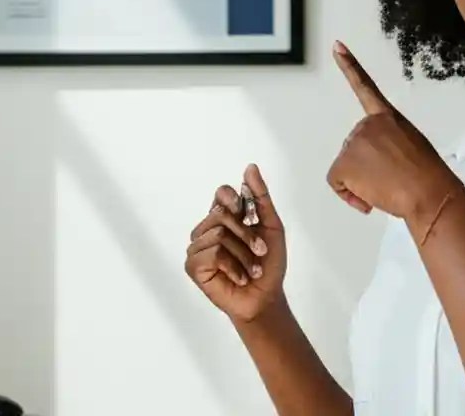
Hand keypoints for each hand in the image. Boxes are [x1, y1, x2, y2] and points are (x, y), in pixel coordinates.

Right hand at [185, 164, 287, 323]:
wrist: (266, 297)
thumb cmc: (268, 264)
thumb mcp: (271, 226)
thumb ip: (261, 197)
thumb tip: (250, 167)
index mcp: (224, 217)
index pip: (222, 193)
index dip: (234, 200)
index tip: (248, 214)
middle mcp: (208, 228)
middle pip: (221, 214)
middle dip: (247, 235)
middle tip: (260, 252)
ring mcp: (198, 247)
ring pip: (218, 234)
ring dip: (243, 255)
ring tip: (251, 270)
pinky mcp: (192, 265)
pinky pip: (212, 253)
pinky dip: (233, 266)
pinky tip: (239, 277)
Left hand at [328, 41, 455, 218]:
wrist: (429, 193)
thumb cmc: (429, 179)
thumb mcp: (413, 149)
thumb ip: (390, 145)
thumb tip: (375, 166)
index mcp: (389, 118)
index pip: (366, 87)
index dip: (350, 66)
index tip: (337, 46)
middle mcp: (369, 124)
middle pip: (355, 148)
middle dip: (366, 167)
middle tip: (391, 180)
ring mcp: (355, 141)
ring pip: (347, 168)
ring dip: (360, 182)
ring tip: (387, 188)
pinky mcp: (345, 162)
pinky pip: (337, 183)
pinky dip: (348, 195)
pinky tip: (368, 201)